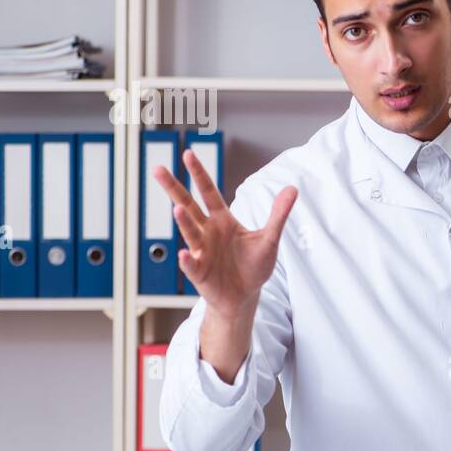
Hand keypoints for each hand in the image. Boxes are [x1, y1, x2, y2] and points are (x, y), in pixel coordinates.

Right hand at [152, 149, 297, 316]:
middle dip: (174, 188)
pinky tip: (184, 254)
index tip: (188, 154)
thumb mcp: (269, 238)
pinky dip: (187, 260)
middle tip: (158, 169)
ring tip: (177, 210)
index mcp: (222, 220)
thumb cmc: (253, 266)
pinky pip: (191, 265)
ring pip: (190, 233)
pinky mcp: (199, 272)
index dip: (199, 174)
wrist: (244, 296)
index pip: (208, 192)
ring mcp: (201, 251)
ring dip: (183, 222)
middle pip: (188, 206)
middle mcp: (207, 232)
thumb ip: (278, 214)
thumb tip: (292, 189)